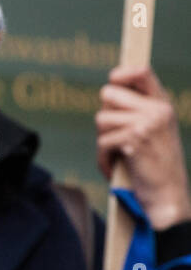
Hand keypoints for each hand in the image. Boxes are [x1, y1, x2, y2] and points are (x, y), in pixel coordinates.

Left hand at [96, 65, 190, 229]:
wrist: (168, 197)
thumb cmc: (155, 166)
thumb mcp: (154, 131)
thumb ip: (136, 110)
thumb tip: (107, 90)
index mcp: (163, 105)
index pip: (142, 71)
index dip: (121, 73)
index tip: (113, 80)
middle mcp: (158, 110)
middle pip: (108, 94)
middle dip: (105, 116)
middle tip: (116, 136)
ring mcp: (148, 123)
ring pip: (101, 119)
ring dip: (103, 140)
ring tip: (119, 154)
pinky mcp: (136, 139)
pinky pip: (103, 142)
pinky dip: (104, 158)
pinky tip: (115, 167)